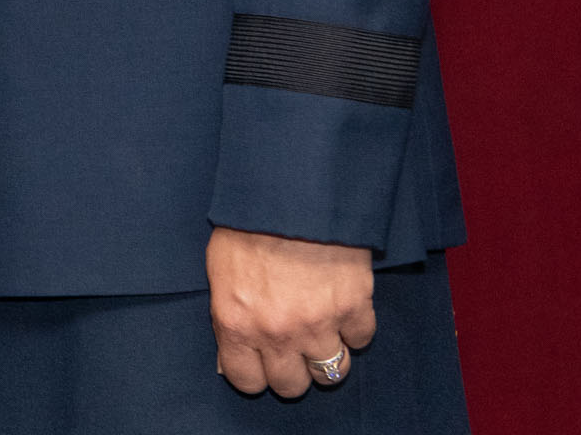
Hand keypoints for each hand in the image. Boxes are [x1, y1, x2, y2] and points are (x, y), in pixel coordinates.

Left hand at [209, 226, 373, 397]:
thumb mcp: (220, 271)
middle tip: (293, 348)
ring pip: (331, 373)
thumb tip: (236, 348)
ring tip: (321, 334)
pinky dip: (354, 328)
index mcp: (237, 323)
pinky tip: (342, 309)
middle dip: (292, 370)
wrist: (289, 195)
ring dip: (326, 356)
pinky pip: (360, 340)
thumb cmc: (247, 226)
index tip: (260, 362)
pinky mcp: (354, 308)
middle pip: (292, 386)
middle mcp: (277, 333)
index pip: (246, 381)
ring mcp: (318, 324)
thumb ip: (230, 315)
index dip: (255, 373)